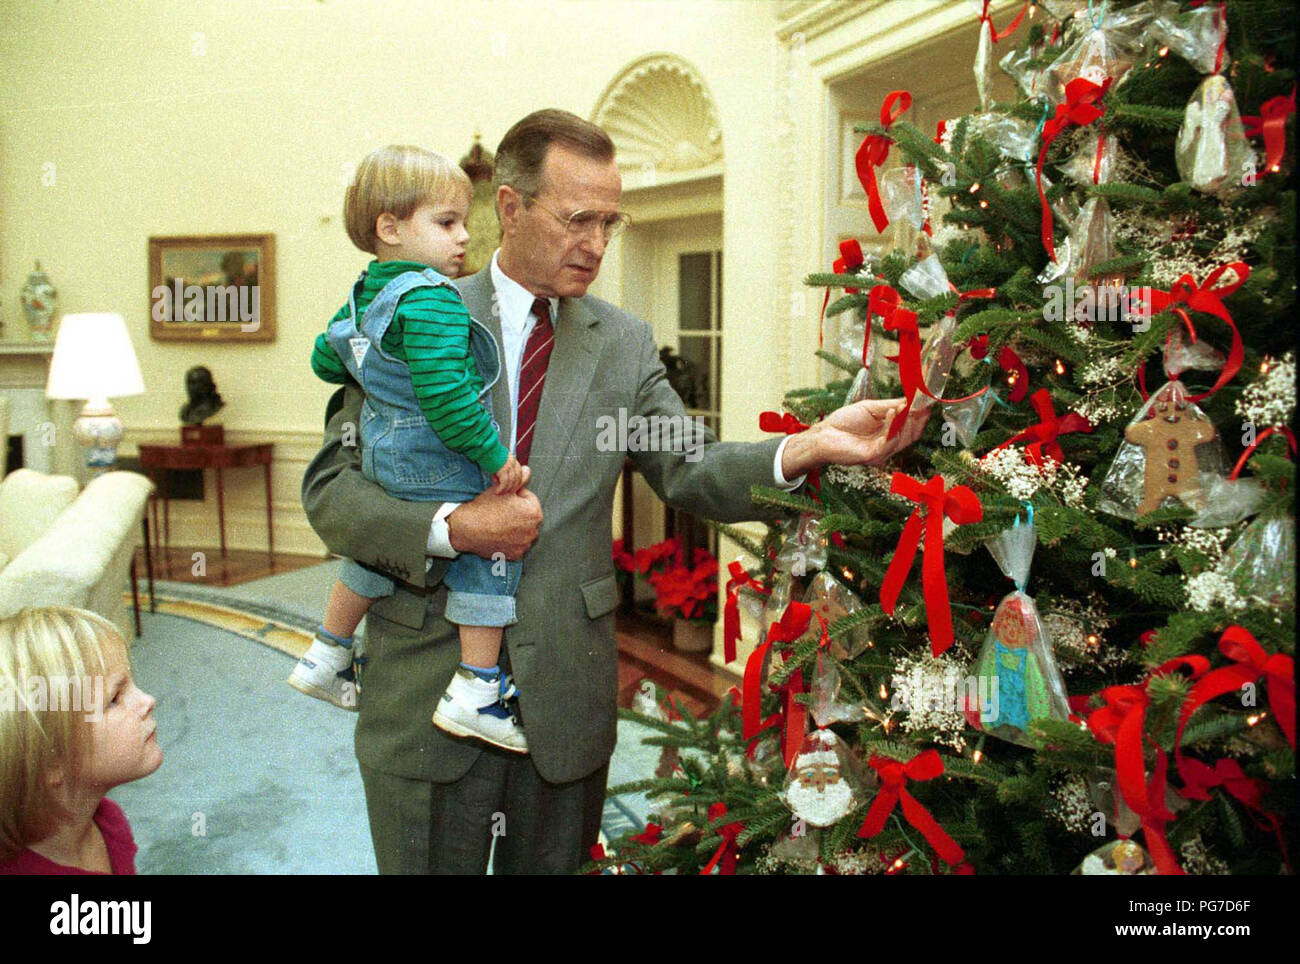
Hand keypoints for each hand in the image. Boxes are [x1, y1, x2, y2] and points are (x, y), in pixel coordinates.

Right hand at [446, 486, 541, 560]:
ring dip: (516, 528)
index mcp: (534, 512)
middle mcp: (533, 530)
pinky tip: (498, 535)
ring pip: (523, 532)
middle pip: (528, 517)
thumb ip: (519, 480)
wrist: (466, 529)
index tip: (503, 500)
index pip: (529, 499)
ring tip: (499, 524)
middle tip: (500, 512)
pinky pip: (516, 545)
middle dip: (518, 513)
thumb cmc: (484, 508)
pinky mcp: (515, 555)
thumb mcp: (502, 489)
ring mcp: (524, 544)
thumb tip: (528, 471)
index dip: (515, 497)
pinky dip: (510, 542)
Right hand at [491, 455, 528, 493]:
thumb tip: (497, 481)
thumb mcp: (498, 461)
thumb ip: (500, 471)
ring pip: (511, 482)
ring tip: (500, 493)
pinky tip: (497, 491)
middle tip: (506, 492)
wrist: (486, 447)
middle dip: (512, 488)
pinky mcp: (503, 469)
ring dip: (506, 490)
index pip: (519, 474)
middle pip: (517, 479)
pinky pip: (504, 482)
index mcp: (513, 460)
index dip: (516, 483)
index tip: (512, 488)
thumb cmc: (489, 453)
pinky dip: (501, 489)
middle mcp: (513, 463)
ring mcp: (509, 467)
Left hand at [779, 398, 929, 478]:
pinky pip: (888, 442)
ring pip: (903, 438)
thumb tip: (910, 400)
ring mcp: (882, 453)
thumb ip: (891, 406)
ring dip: (906, 419)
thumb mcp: (872, 409)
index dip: (921, 415)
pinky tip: (891, 412)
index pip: (912, 427)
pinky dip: (892, 425)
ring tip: (905, 404)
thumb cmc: (845, 422)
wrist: (823, 435)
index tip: (927, 400)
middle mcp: (889, 446)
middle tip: (923, 402)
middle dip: (919, 418)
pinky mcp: (873, 456)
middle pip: (912, 435)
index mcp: (890, 435)